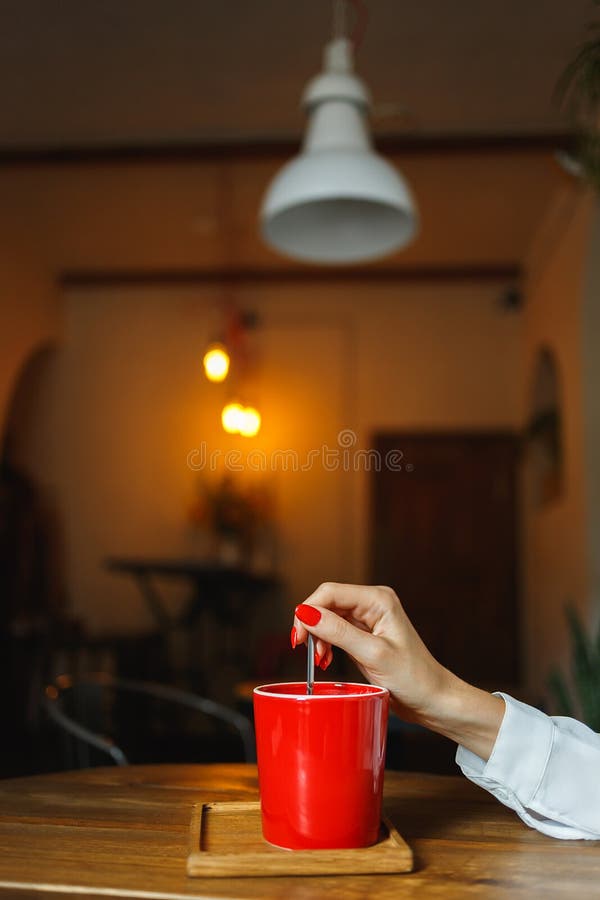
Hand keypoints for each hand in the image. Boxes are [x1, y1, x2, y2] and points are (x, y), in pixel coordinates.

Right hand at [292, 583, 504, 760]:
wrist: (433, 699)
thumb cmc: (414, 678)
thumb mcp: (372, 655)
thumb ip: (338, 632)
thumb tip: (306, 613)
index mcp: (378, 599)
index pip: (330, 592)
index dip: (309, 611)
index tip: (298, 637)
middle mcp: (373, 602)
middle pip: (327, 602)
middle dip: (312, 625)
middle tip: (304, 650)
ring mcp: (369, 617)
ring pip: (329, 616)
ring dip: (318, 636)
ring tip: (319, 660)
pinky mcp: (365, 633)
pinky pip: (336, 629)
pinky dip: (326, 643)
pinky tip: (325, 659)